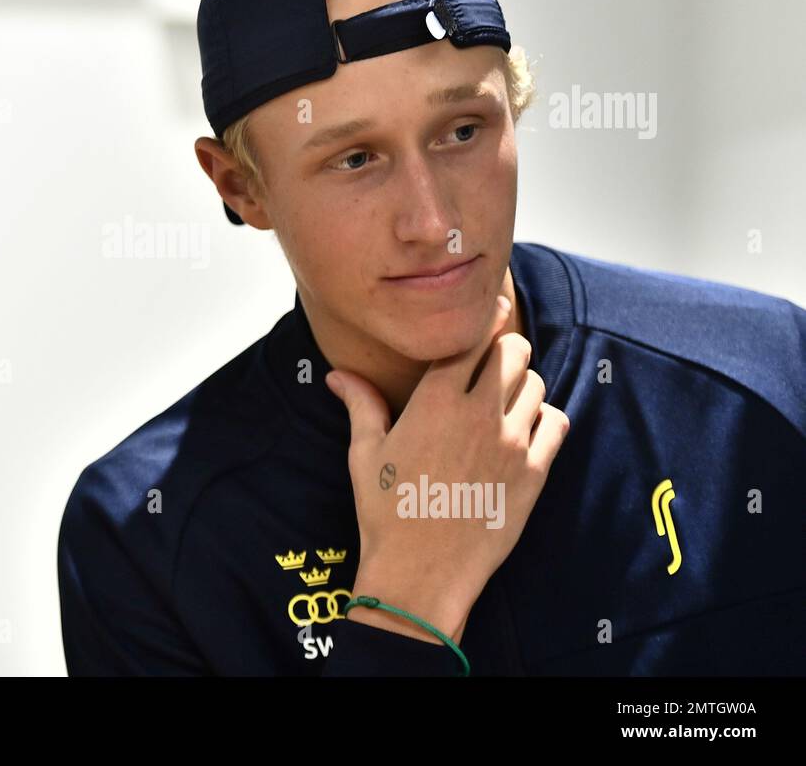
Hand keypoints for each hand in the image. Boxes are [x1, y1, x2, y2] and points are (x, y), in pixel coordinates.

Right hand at [325, 294, 569, 642]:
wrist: (421, 572)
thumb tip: (337, 375)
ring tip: (503, 403)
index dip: (480, 326)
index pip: (470, 339)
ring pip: (536, 384)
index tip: (484, 321)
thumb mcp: (366, 453)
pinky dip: (544, 420)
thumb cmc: (386, 512)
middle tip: (490, 366)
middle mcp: (478, 414)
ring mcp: (512, 443)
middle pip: (513, 351)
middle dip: (504, 351)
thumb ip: (361, 404)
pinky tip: (524, 433)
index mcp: (434, 402)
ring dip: (522, 385)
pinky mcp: (534, 472)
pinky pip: (556, 423)